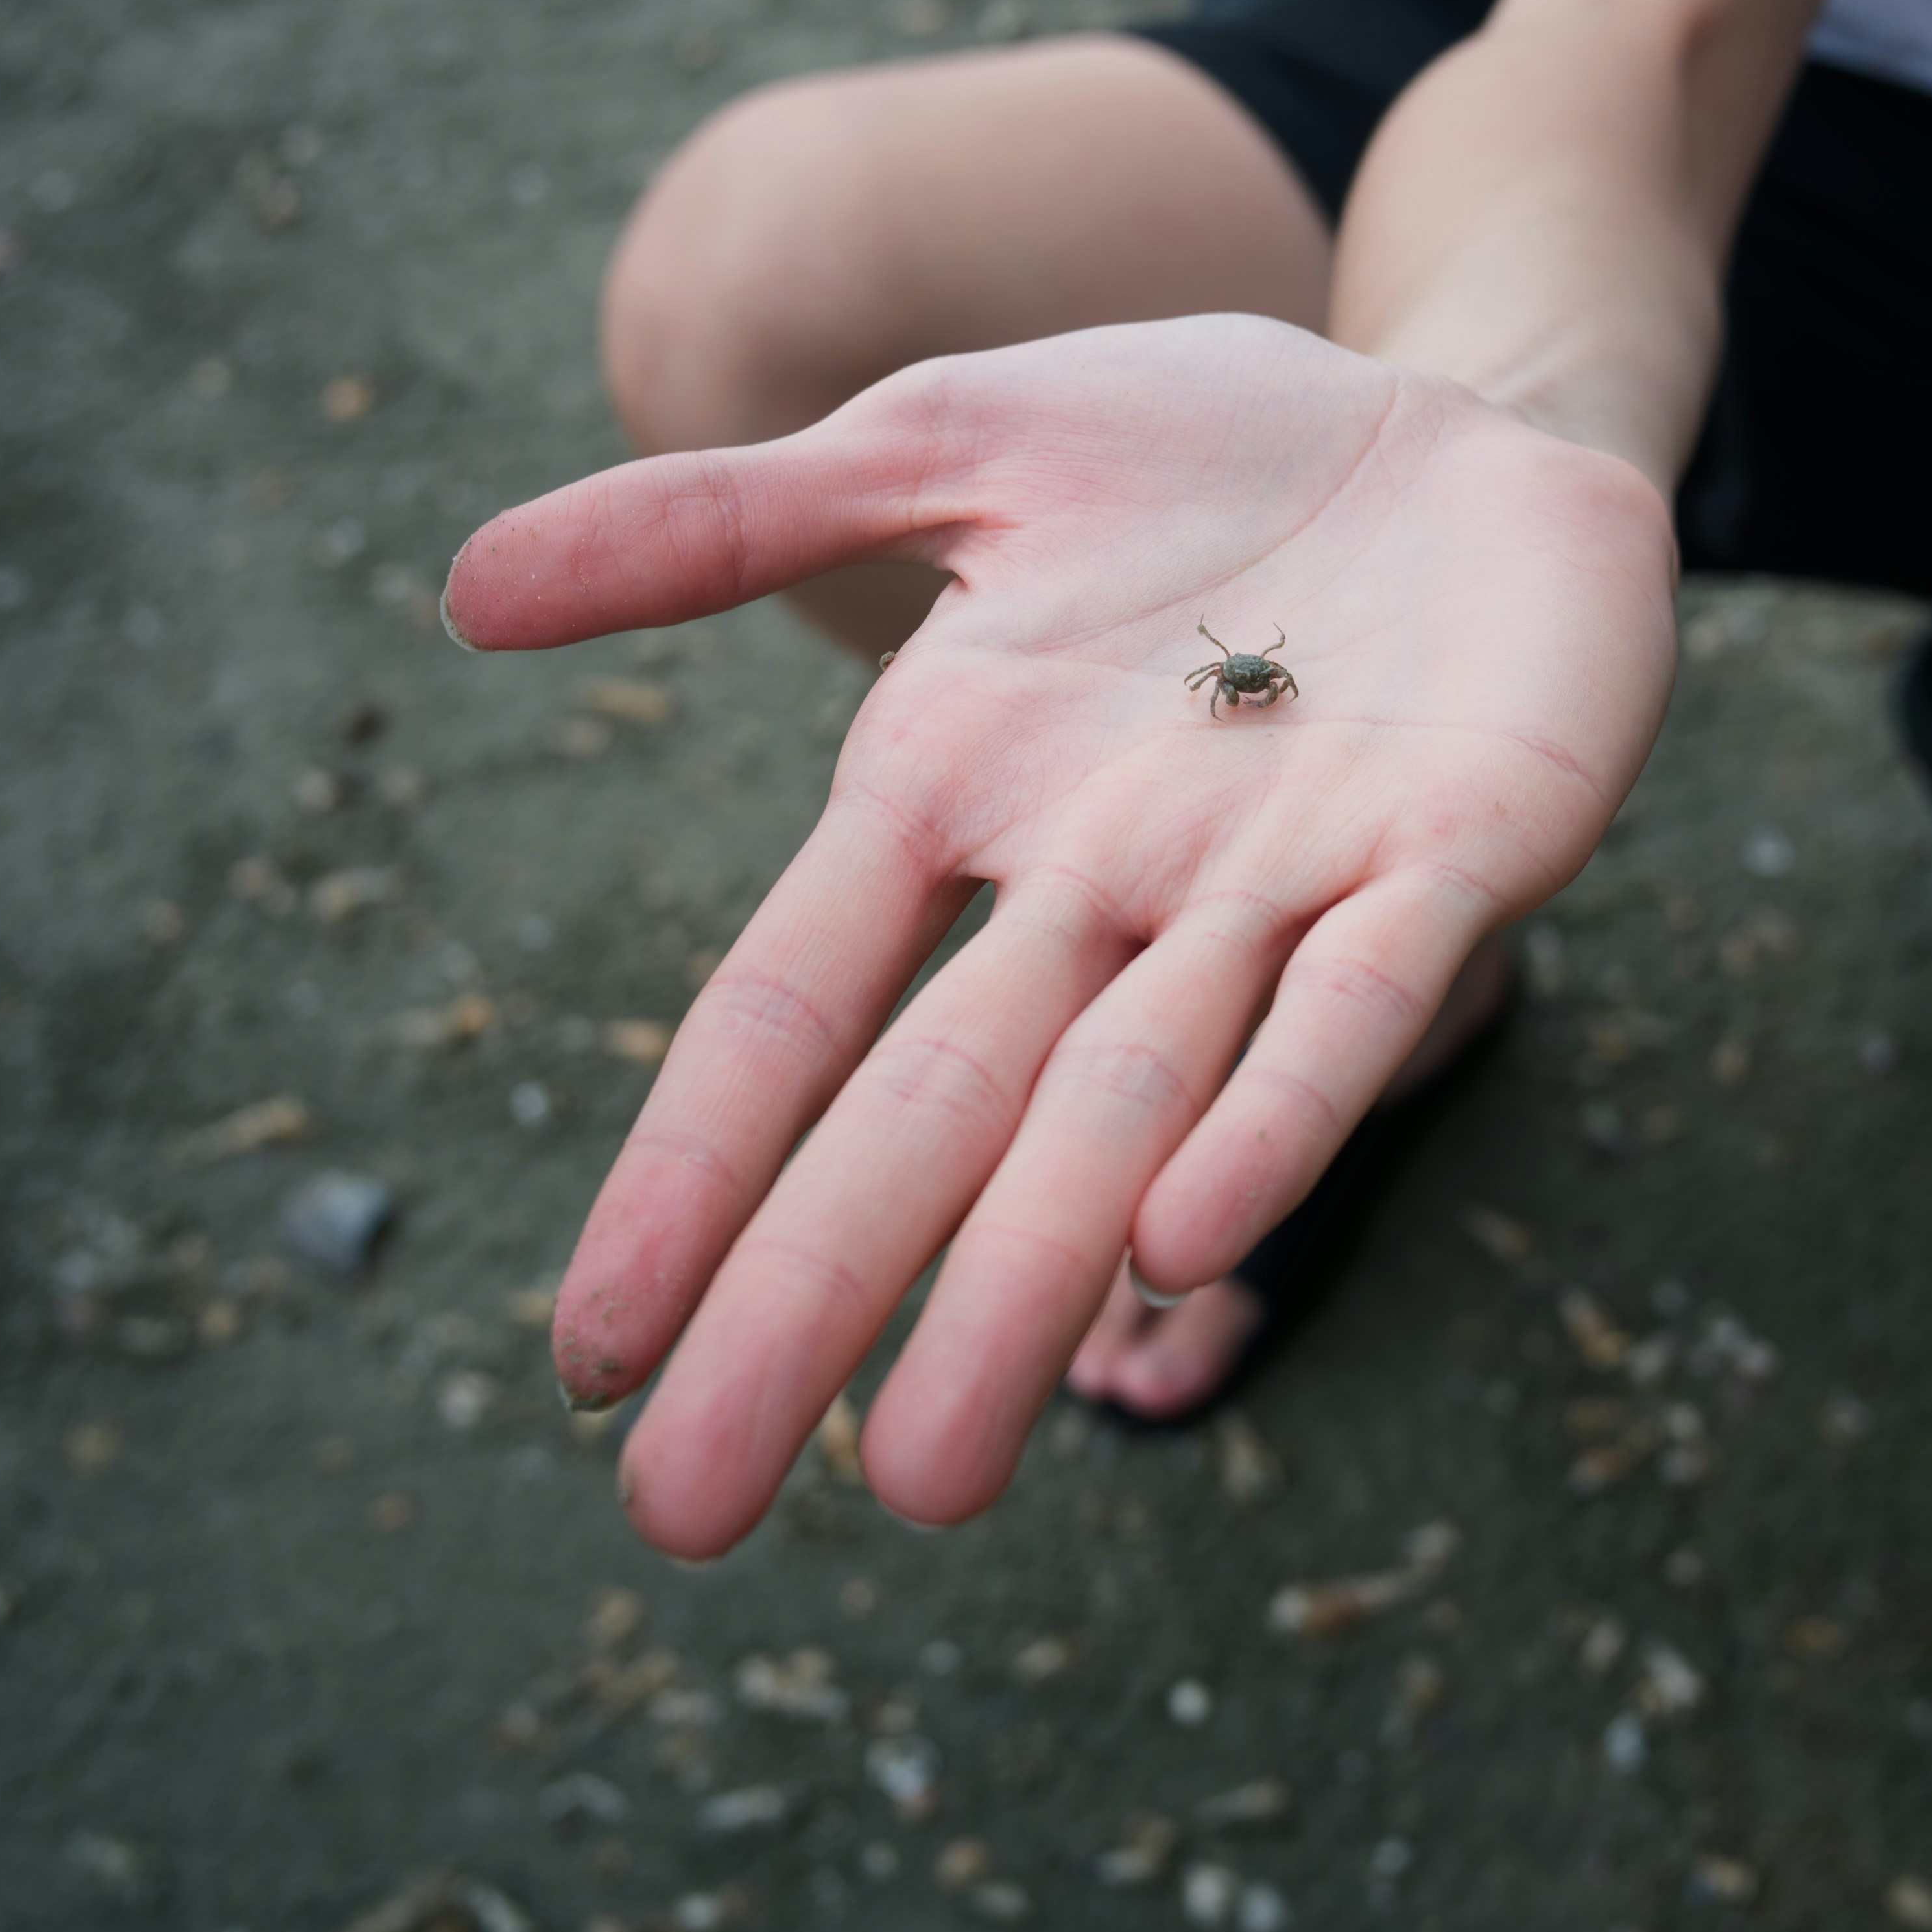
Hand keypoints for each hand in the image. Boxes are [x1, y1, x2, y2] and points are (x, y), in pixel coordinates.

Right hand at [443, 313, 1679, 1554]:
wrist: (1469, 417)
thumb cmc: (1202, 446)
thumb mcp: (949, 442)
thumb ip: (724, 524)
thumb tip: (462, 592)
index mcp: (958, 791)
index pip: (791, 1012)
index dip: (691, 1172)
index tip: (585, 1352)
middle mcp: (1098, 885)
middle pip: (934, 1121)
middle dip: (818, 1306)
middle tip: (690, 1513)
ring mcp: (1277, 887)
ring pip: (1127, 1118)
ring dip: (1028, 1290)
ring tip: (928, 1476)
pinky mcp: (1454, 856)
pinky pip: (1347, 1010)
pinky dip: (1268, 1119)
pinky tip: (1179, 1236)